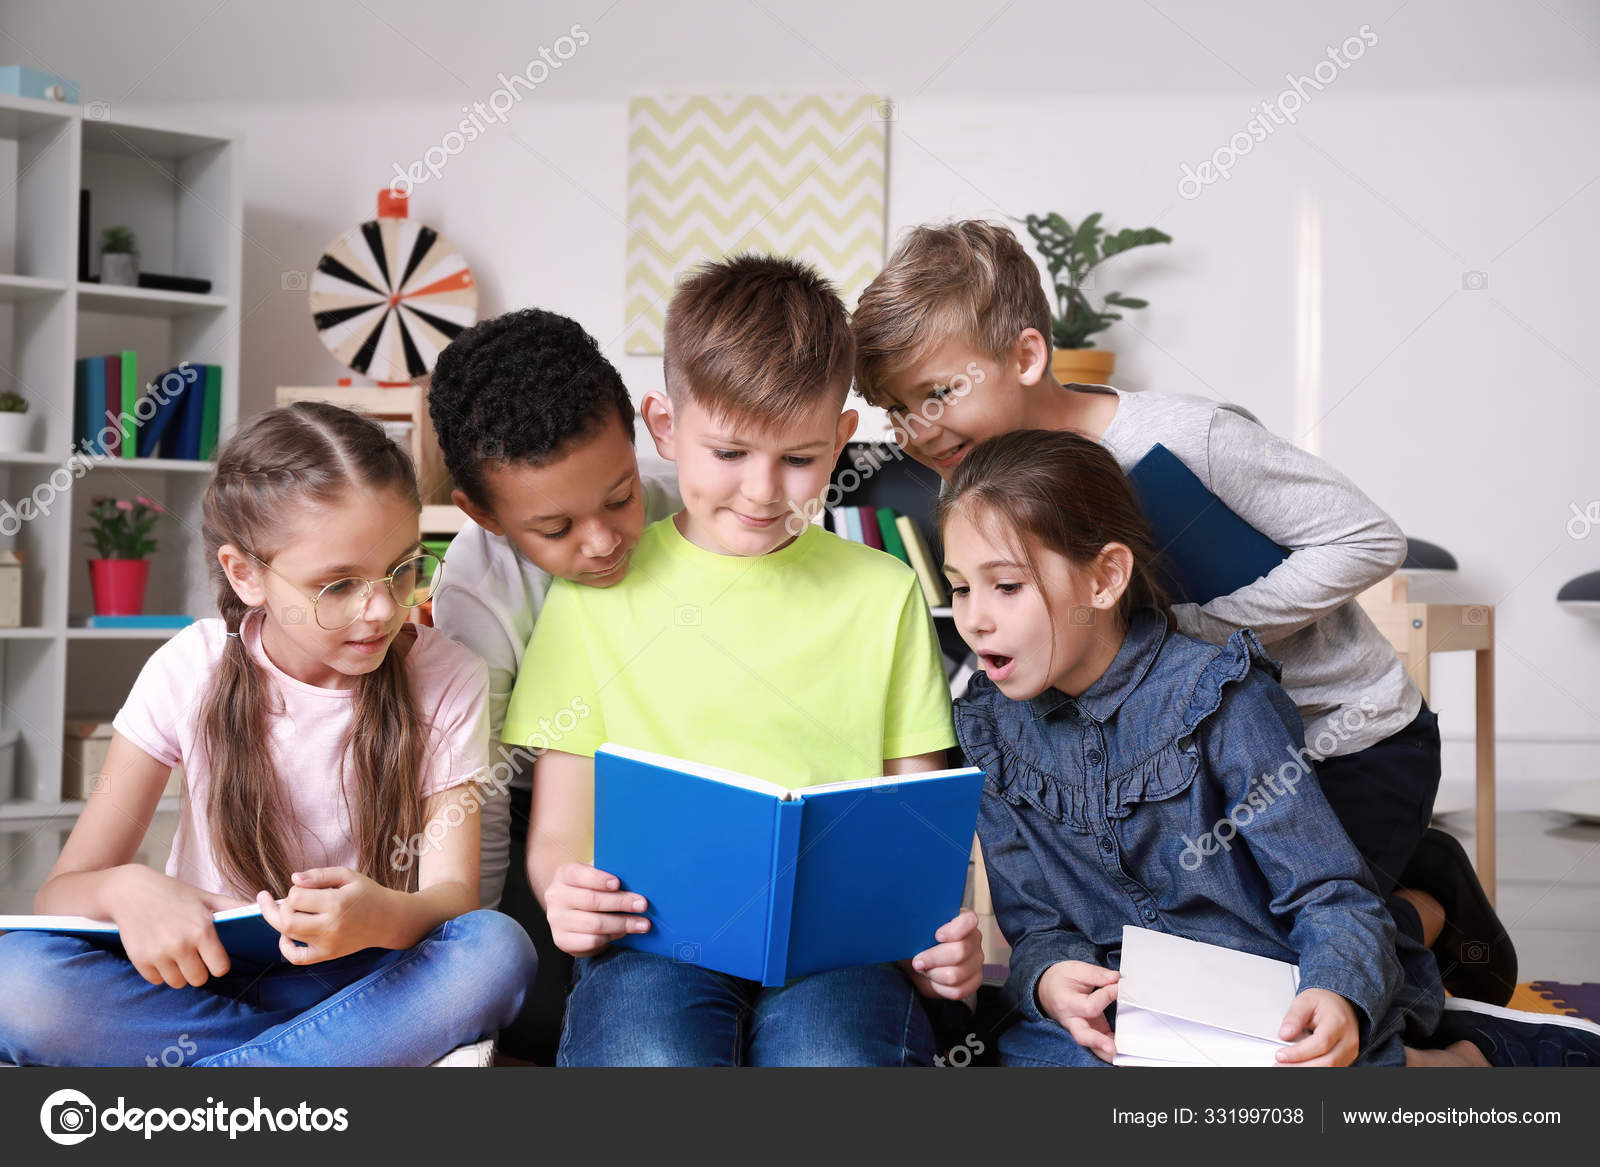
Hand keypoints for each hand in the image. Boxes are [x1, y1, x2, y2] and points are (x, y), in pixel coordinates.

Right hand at [107, 865, 250, 988]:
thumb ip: (233, 907)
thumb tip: (261, 906)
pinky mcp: (140, 960)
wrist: (131, 891)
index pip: (220, 968)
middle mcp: (180, 945)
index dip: (218, 963)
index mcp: (201, 930)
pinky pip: (157, 981)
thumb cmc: (174, 893)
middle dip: (199, 969)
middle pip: (199, 979)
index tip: (213, 955)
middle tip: (192, 953)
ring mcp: (158, 955)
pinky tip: (158, 952)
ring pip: (178, 983)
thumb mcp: (205, 897)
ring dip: (179, 972)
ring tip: (175, 952)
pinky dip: (159, 972)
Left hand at [257, 866, 392, 964]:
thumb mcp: (347, 876)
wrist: (388, 919)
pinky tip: (286, 936)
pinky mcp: (327, 955)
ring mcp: (328, 944)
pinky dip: (285, 948)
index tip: (308, 886)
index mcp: (336, 903)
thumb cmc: (367, 894)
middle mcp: (330, 927)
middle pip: (286, 920)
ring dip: (283, 920)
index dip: (296, 889)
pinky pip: (297, 958)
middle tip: (295, 898)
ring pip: (288, 935)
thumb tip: (294, 879)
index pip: (295, 897)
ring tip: (291, 910)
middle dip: (283, 906)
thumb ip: (319, 874)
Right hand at [546, 862, 649, 956]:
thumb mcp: (596, 876)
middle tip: (642, 904)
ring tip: (642, 923)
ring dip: (623, 924)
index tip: (618, 883)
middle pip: (591, 900)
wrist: (575, 918)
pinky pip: (591, 941)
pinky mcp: (562, 940)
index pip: (577, 874)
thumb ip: (609, 871)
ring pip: (594, 923)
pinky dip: (611, 937)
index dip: (598, 879)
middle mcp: (556, 896)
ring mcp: (557, 920)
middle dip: (621, 902)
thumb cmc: (592, 891)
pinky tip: (624, 932)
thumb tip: (634, 872)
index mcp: (564, 875)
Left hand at [904, 908, 983, 999]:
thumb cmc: (916, 943)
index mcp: (963, 921)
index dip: (954, 930)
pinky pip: (957, 990)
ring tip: (924, 970)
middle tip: (917, 960)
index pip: (969, 921)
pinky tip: (932, 980)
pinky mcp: (973, 982)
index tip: (937, 936)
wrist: (917, 964)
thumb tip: (911, 924)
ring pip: (955, 974)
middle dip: (933, 958)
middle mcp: (974, 940)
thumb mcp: (915, 930)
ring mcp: (976, 962)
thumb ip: (919, 925)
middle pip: (960, 951)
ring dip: (933, 974)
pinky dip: (939, 987)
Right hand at [1037, 960, 1119, 1063]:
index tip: (1118, 986)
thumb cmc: (1062, 980)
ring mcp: (1079, 1029)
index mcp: (1066, 1002)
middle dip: (1098, 1042)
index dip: (1107, 996)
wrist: (1047, 990)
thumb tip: (1115, 979)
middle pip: (1083, 1036)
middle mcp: (1071, 1020)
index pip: (1090, 1006)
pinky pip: (1098, 1045)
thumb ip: (1096, 974)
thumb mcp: (1076, 969)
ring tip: (1121, 1056)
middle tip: (1113, 1048)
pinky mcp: (1088, 1032)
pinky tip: (1123, 1050)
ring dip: (1106, 1052)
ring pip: (1090, 1046)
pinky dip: (1110, 1049)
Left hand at [1276, 988, 1358, 1065]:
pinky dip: (1313, 1069)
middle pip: (1327, 1062)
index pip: (1320, 1043)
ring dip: (1306, 1071)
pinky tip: (1298, 1066)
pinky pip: (1330, 1069)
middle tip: (1279, 1065)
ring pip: (1329, 1069)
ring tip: (1286, 1066)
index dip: (1299, 1053)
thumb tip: (1284, 1035)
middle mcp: (1348, 1040)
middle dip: (1301, 1067)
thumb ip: (1294, 1017)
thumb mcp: (1305, 1001)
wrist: (1341, 1005)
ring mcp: (1349, 1053)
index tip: (1280, 1055)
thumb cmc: (1324, 1003)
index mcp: (1338, 1022)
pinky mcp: (1346, 1060)